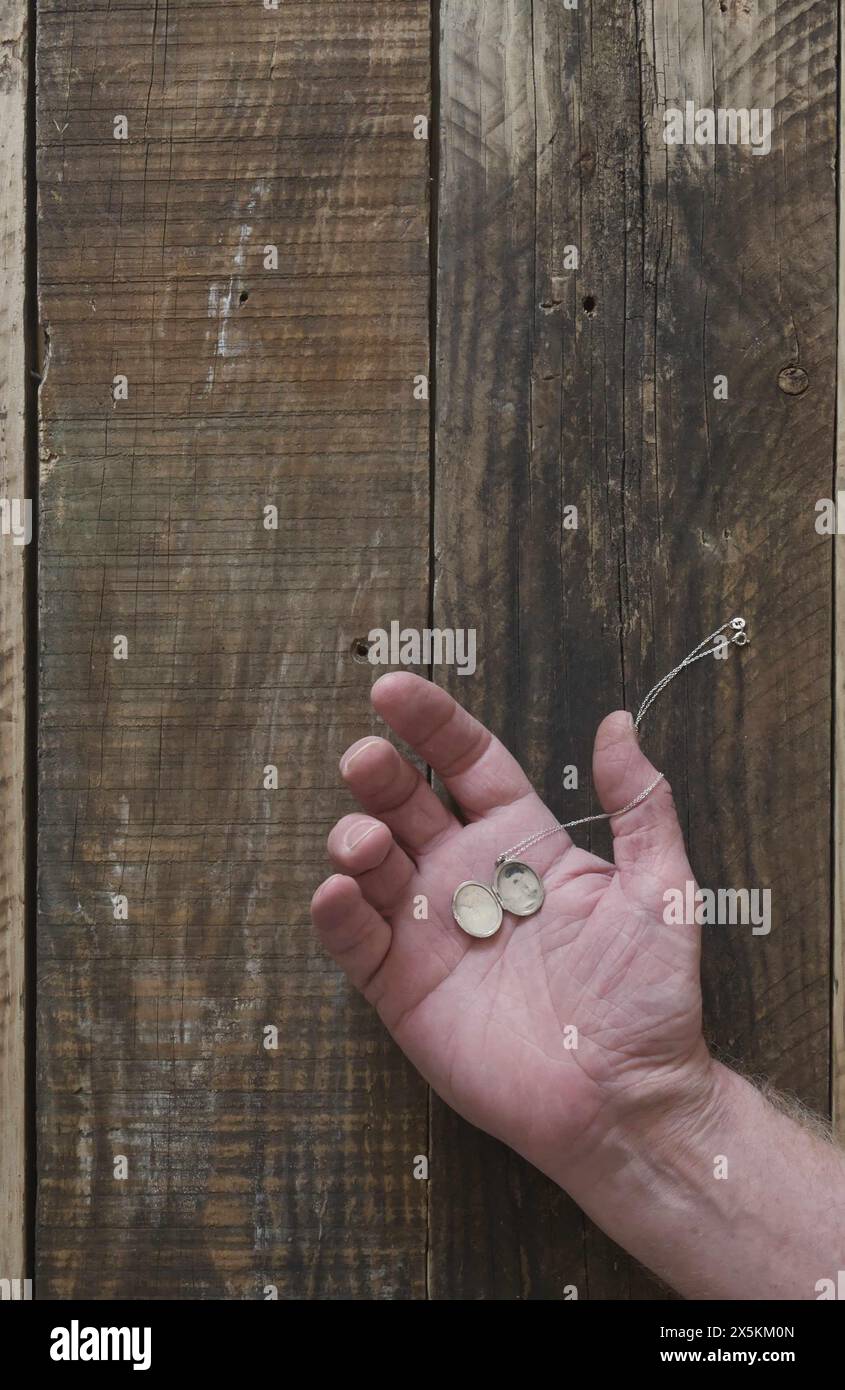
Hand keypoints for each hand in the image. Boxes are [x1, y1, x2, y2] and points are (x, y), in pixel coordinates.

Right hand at [311, 673, 716, 1190]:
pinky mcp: (402, 988)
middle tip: (365, 759)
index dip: (432, 724)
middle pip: (407, 805)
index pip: (468, 765)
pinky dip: (336, 915)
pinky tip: (338, 893)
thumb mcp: (660, 887)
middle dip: (380, 775)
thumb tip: (620, 722)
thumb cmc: (648, 996)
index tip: (393, 689)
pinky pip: (355, 942)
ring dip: (354, 840)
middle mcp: (467, 877)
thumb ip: (640, 804)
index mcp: (522, 843)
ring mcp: (429, 931)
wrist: (625, 1099)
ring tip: (364, 842)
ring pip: (370, 865)